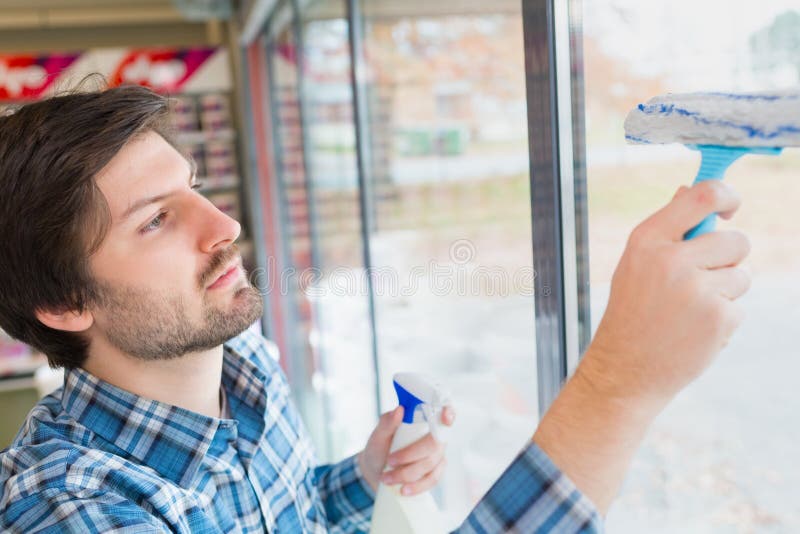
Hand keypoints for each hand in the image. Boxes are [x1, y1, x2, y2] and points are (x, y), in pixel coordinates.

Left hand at [358, 405, 454, 494]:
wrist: (375, 472)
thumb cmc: (378, 448)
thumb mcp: (378, 435)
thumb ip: (387, 423)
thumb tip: (399, 410)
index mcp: (422, 420)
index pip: (443, 411)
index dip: (449, 413)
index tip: (445, 417)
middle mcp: (434, 435)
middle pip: (434, 444)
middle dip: (410, 455)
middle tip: (390, 461)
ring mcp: (437, 454)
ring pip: (430, 464)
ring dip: (407, 474)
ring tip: (387, 478)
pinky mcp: (435, 471)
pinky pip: (432, 480)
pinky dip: (417, 486)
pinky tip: (404, 489)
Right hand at [586, 180, 750, 404]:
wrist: (624, 370)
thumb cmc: (631, 314)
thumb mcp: (635, 264)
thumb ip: (666, 231)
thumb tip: (690, 190)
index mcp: (647, 240)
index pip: (702, 196)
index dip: (727, 195)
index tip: (731, 207)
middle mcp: (671, 260)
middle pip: (735, 240)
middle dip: (729, 258)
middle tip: (702, 279)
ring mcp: (697, 289)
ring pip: (741, 275)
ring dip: (725, 292)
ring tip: (689, 311)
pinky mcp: (718, 317)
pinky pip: (739, 306)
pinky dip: (722, 320)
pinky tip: (694, 331)